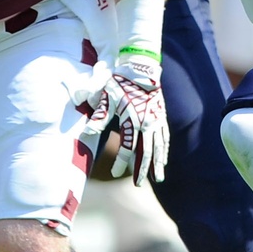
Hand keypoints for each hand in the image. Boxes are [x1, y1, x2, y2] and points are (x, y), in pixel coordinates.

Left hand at [87, 53, 168, 186]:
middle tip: (139, 184)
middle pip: (146, 152)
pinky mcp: (162, 116)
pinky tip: (163, 159)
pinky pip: (165, 138)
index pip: (127, 147)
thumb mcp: (107, 98)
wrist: (141, 67)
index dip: (121, 162)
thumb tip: (87, 133)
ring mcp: (157, 120)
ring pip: (159, 147)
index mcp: (133, 120)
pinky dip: (164, 150)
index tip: (115, 173)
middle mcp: (147, 123)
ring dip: (158, 164)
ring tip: (159, 178)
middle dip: (143, 170)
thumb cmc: (121, 83)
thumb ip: (99, 117)